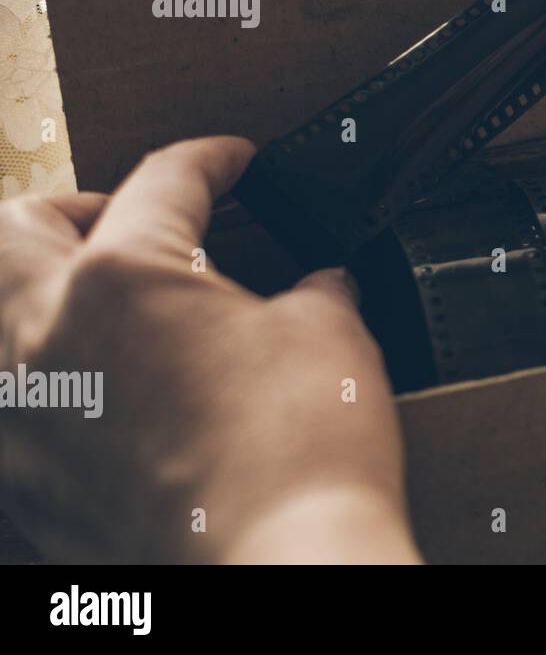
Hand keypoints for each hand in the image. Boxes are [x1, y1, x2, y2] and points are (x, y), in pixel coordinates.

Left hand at [0, 137, 420, 563]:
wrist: (281, 568)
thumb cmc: (302, 453)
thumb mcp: (330, 334)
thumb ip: (314, 290)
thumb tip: (320, 283)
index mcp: (122, 277)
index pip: (163, 182)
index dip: (210, 160)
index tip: (233, 161)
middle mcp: (45, 337)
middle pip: (18, 227)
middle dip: (76, 204)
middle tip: (135, 216)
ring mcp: (25, 420)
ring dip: (40, 290)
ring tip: (105, 300)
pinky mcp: (28, 489)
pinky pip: (11, 417)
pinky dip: (46, 386)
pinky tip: (99, 394)